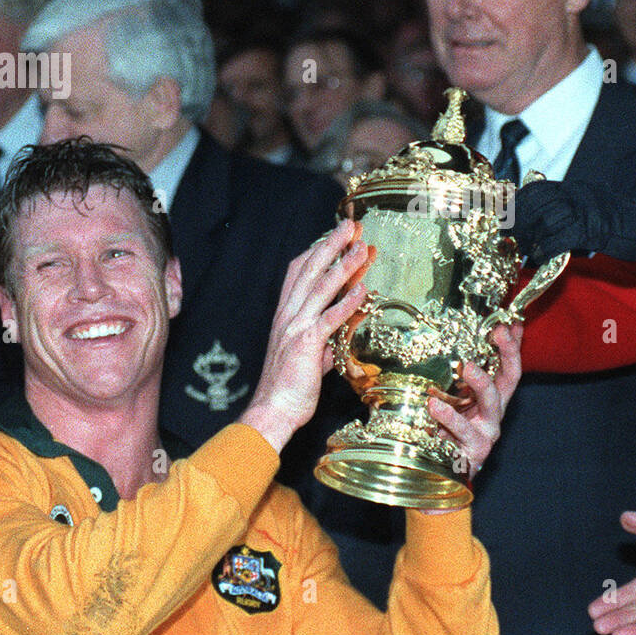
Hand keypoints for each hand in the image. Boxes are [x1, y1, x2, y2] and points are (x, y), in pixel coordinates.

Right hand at [241, 220, 368, 452]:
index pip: (298, 272)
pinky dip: (346, 303)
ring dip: (344, 265)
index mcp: (287, 315)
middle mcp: (289, 315)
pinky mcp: (306, 345)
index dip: (316, 250)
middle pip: (310, 270)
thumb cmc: (290, 386)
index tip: (335, 233)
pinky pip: (329, 319)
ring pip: (321, 288)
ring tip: (362, 247)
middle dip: (331, 244)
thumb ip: (326, 338)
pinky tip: (363, 289)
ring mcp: (296, 328)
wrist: (272, 411)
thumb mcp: (311, 356)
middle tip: (351, 224)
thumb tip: (344, 328)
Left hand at [419, 323, 522, 508]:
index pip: (508, 365)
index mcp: (489, 398)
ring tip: (465, 366)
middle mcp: (493, 413)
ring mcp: (486, 433)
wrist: (433, 478)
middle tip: (497, 332)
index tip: (511, 319)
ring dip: (481, 382)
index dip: (513, 344)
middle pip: (509, 379)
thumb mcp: (444, 401)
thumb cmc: (439, 433)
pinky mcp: (474, 453)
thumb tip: (430, 344)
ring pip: (492, 403)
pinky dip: (449, 417)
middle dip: (507, 353)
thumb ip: (444, 379)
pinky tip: (434, 405)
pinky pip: (464, 431)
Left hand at [512, 182, 635, 303]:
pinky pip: (561, 237)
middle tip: (504, 239)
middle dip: (516, 221)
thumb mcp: (594, 213)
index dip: (517, 205)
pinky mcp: (596, 228)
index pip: (537, 189)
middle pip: (535, 201)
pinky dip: (545, 249)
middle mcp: (579, 193)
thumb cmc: (625, 227)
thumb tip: (545, 228)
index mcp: (577, 188)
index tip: (504, 220)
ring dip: (528, 237)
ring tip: (520, 251)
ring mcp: (588, 209)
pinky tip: (538, 259)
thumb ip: (570, 216)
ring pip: (544, 218)